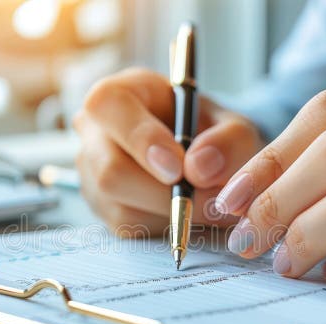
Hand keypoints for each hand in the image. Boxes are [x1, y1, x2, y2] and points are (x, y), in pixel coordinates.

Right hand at [74, 68, 263, 235]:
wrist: (201, 162)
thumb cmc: (209, 135)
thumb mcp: (233, 128)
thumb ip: (229, 141)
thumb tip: (200, 169)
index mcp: (120, 94)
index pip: (108, 105)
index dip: (142, 138)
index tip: (179, 168)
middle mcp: (95, 132)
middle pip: (110, 171)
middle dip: (165, 194)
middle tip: (210, 199)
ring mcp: (92, 174)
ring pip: (122, 207)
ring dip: (173, 213)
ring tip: (209, 204)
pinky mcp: (103, 210)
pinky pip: (131, 227)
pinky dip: (167, 226)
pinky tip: (188, 211)